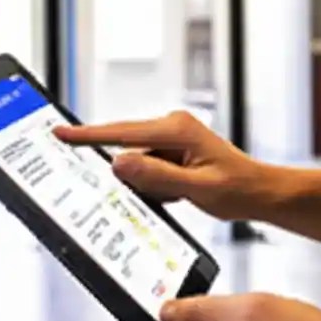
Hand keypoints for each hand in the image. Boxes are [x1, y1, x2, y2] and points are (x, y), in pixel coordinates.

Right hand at [53, 111, 275, 221]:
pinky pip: (150, 168)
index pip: (123, 133)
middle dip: (119, 166)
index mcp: (177, 129)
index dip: (88, 135)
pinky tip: (176, 193)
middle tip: (123, 177)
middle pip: (127, 146)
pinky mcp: (174, 151)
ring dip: (143, 181)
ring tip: (174, 193)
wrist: (259, 191)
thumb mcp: (195, 188)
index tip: (60, 132)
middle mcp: (173, 126)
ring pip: (138, 162)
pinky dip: (154, 184)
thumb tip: (120, 163)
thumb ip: (156, 176)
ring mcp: (173, 138)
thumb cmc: (236, 188)